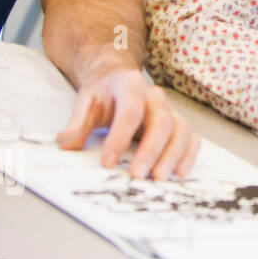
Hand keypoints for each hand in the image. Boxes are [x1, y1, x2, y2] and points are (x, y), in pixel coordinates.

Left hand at [57, 68, 198, 179]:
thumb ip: (78, 123)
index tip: (108, 163)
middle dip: (150, 150)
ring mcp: (170, 108)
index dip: (120, 137)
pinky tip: (178, 173)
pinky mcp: (178, 122)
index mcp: (130, 84)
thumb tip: (66, 143)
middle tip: (137, 175)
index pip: (130, 111)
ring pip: (180, 130)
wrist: (118, 80)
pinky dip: (188, 154)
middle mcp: (155, 96)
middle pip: (161, 121)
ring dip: (172, 155)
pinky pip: (191, 137)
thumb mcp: (85, 102)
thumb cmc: (102, 94)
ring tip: (159, 178)